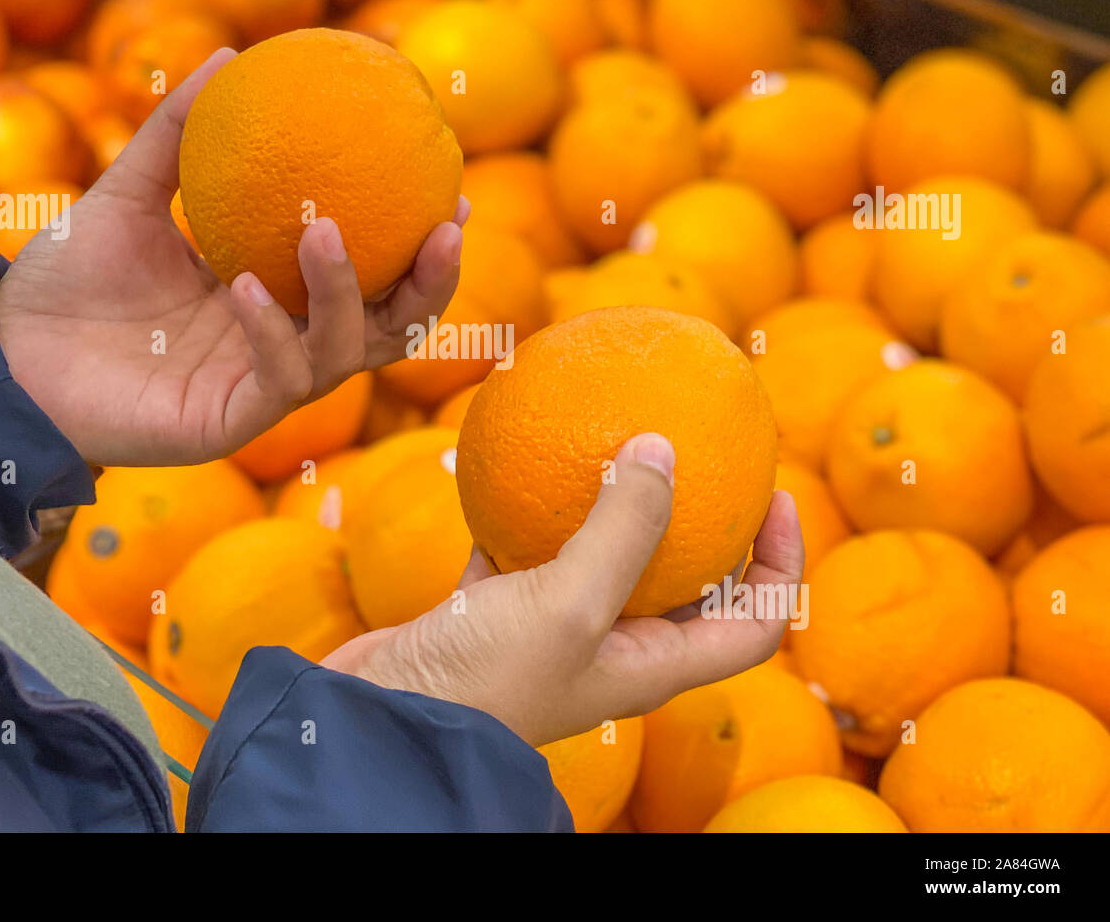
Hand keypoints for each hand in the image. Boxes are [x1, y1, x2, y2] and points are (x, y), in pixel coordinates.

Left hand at [0, 48, 465, 466]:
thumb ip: (178, 133)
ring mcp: (259, 385)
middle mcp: (282, 342)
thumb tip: (231, 57)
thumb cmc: (70, 277)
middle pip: (388, 324)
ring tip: (329, 232)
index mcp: (276, 295)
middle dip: (430, 283)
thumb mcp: (129, 192)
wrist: (10, 350)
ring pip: (344, 353)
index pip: (371, 275)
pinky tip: (247, 286)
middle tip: (447, 225)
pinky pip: (276, 380)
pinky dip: (272, 332)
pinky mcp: (227, 422)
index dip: (420, 244)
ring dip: (348, 294)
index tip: (451, 191)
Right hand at [322, 435, 803, 746]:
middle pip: (686, 589)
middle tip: (701, 456)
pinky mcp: (493, 611)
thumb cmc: (487, 679)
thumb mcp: (570, 602)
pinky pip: (524, 550)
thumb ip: (623, 527)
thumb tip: (662, 447)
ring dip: (613, 509)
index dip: (779, 564)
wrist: (383, 720)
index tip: (775, 495)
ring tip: (618, 442)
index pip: (753, 624)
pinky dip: (526, 512)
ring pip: (602, 562)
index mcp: (653, 666)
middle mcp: (611, 650)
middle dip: (704, 526)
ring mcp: (550, 631)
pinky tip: (517, 467)